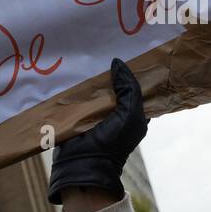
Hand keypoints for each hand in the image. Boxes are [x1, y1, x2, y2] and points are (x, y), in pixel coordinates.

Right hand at [47, 58, 147, 206]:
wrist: (83, 163)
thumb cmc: (113, 141)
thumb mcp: (130, 114)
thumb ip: (129, 89)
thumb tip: (118, 63)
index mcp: (134, 114)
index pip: (134, 88)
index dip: (132, 72)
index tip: (128, 51)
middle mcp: (117, 112)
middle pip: (114, 86)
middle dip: (110, 72)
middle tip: (104, 48)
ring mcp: (97, 113)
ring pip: (97, 89)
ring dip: (93, 77)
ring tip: (89, 54)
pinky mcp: (78, 114)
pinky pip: (80, 95)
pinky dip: (79, 85)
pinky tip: (76, 70)